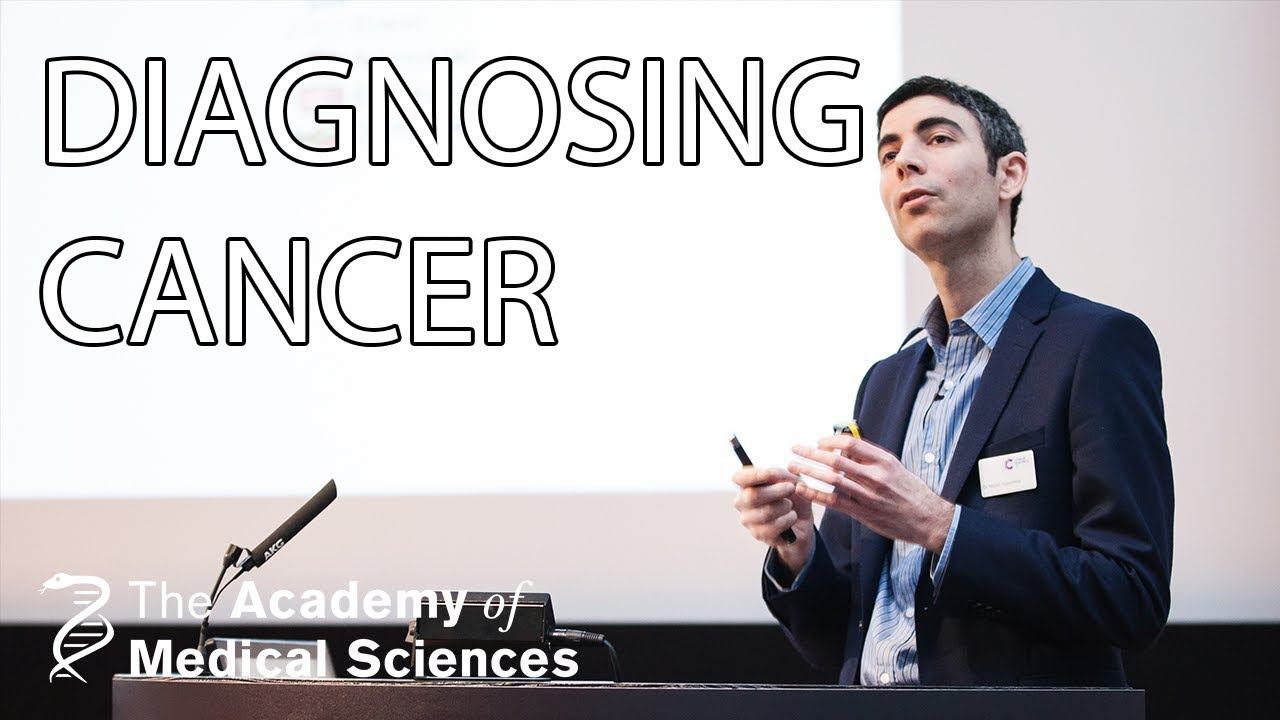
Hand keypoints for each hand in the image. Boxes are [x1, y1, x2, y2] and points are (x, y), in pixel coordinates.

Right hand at [732, 466, 813, 575]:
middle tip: (791, 488)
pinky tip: (792, 517)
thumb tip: (777, 476)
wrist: (802, 522)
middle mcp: (742, 502)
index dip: (755, 474)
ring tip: (790, 505)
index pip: (740, 478)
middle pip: (752, 495)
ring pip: (765, 512)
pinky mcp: (757, 534)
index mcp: (746, 484)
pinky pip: (772, 527)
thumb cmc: (793, 497)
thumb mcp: (792, 481)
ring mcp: (748, 519)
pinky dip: (787, 520)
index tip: (774, 474)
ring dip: (784, 507)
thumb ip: (783, 475)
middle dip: (775, 491)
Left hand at [788, 434, 952, 552]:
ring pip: (832, 479)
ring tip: (793, 466)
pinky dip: (815, 494)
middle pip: (836, 459)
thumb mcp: (895, 467)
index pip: (850, 444)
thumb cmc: (910, 491)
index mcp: (884, 461)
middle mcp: (876, 476)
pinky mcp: (863, 513)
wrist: (928, 519)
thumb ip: (871, 459)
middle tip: (795, 448)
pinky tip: (801, 489)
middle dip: (811, 453)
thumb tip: (845, 448)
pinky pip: (834, 501)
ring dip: (808, 471)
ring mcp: (869, 495)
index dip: (829, 441)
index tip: (817, 442)